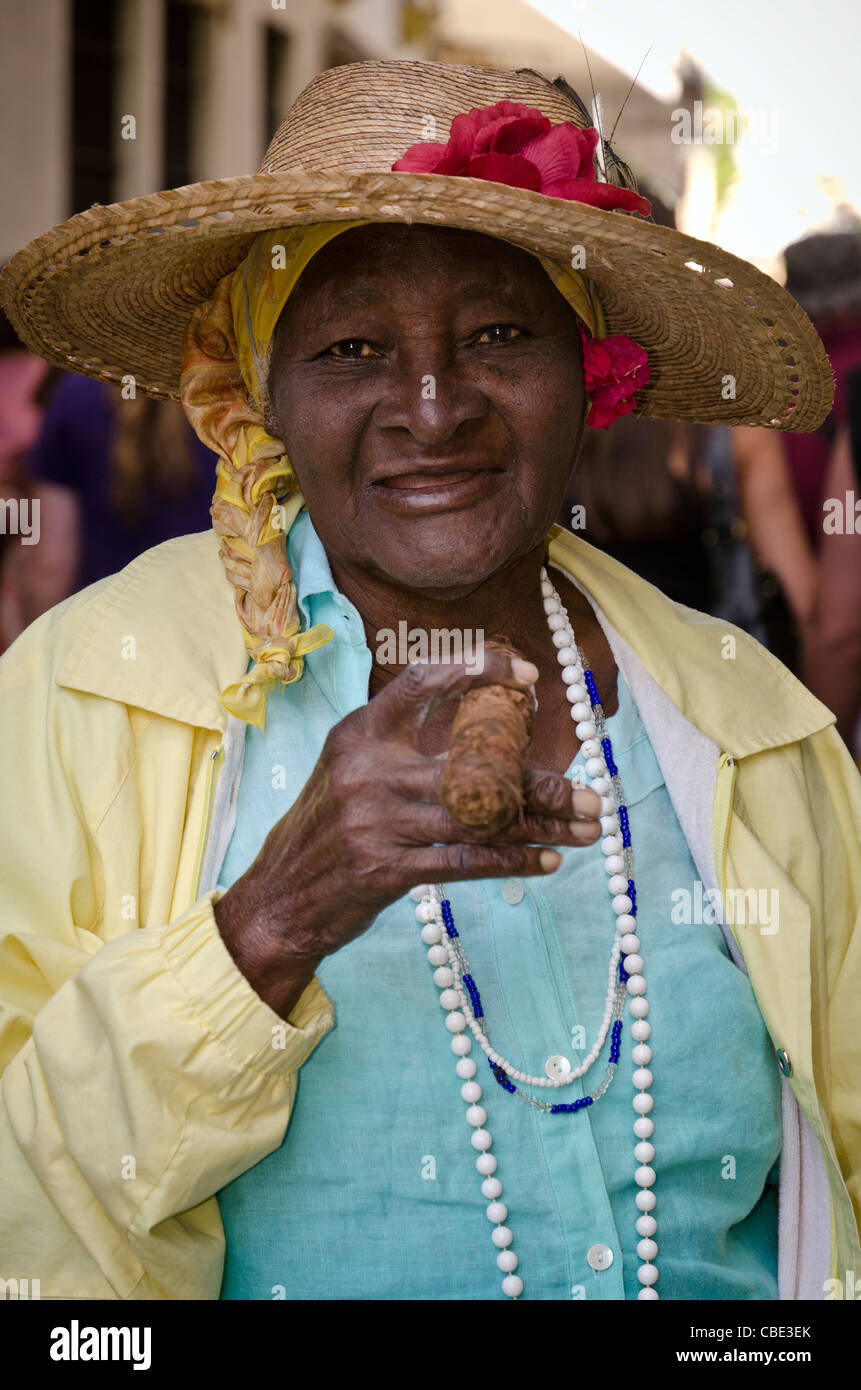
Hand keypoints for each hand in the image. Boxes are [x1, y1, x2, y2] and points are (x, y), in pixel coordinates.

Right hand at [214, 650, 601, 1016]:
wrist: (279, 897)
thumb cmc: (325, 829)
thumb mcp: (347, 768)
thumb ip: (401, 743)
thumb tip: (487, 733)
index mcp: (359, 733)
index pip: (424, 681)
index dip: (480, 670)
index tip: (531, 678)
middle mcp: (368, 770)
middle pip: (474, 767)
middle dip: (542, 783)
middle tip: (593, 794)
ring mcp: (376, 821)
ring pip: (479, 818)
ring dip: (541, 826)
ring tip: (586, 827)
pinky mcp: (386, 869)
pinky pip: (464, 862)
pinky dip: (511, 862)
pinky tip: (547, 862)